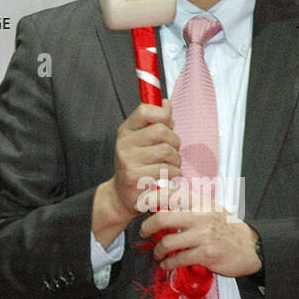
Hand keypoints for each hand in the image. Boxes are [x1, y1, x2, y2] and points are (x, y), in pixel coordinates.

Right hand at [91, 101, 179, 246]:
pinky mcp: (136, 180)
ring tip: (171, 167)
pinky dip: (175, 175)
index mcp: (126, 131)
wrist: (122, 195)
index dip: (162, 113)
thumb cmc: (137, 164)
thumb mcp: (140, 140)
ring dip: (177, 161)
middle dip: (175, 142)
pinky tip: (169, 178)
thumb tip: (167, 103)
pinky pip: (168, 172)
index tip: (168, 122)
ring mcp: (128, 162)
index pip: (145, 111)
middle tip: (173, 151)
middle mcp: (124, 144)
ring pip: (168, 153)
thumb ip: (154, 122)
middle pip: (161, 132)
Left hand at [140, 196, 262, 277]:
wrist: (251, 246)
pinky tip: (167, 264)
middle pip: (162, 218)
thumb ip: (189, 205)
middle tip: (143, 232)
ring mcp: (204, 236)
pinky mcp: (207, 254)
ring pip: (168, 242)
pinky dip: (169, 263)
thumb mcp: (210, 208)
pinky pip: (180, 259)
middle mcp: (201, 216)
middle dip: (147, 227)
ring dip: (158, 250)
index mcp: (200, 202)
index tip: (139, 204)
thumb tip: (162, 203)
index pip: (169, 194)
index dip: (150, 198)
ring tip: (157, 252)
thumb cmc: (227, 227)